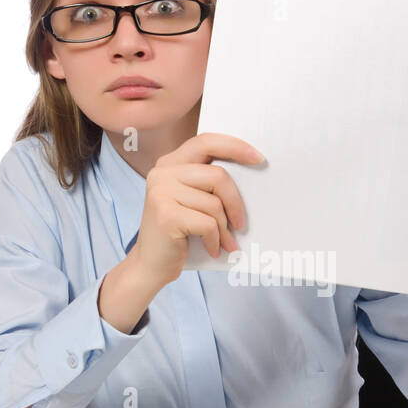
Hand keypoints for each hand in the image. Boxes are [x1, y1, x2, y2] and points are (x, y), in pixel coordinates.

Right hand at [129, 132, 264, 289]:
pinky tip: (212, 249)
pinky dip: (215, 240)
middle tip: (241, 224)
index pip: (206, 141)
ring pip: (214, 204)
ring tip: (224, 242)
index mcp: (170, 163)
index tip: (258, 158)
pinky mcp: (166, 215)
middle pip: (217, 175)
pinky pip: (207, 224)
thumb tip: (249, 175)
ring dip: (224, 229)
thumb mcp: (192, 201)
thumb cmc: (178, 233)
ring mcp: (161, 193)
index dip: (234, 147)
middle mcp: (162, 173)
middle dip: (235, 202)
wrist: (150, 266)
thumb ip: (208, 184)